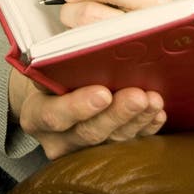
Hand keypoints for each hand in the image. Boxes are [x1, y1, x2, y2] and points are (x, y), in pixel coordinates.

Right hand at [9, 69, 166, 159]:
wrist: (52, 96)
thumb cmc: (53, 72)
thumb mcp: (49, 63)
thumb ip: (63, 59)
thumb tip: (94, 39)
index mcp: (36, 115)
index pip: (54, 115)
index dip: (78, 106)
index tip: (103, 93)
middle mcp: (56, 139)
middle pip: (89, 132)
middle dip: (117, 113)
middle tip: (138, 96)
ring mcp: (82, 150)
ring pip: (113, 140)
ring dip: (136, 119)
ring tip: (153, 100)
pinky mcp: (105, 153)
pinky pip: (129, 144)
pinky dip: (145, 127)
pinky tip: (157, 114)